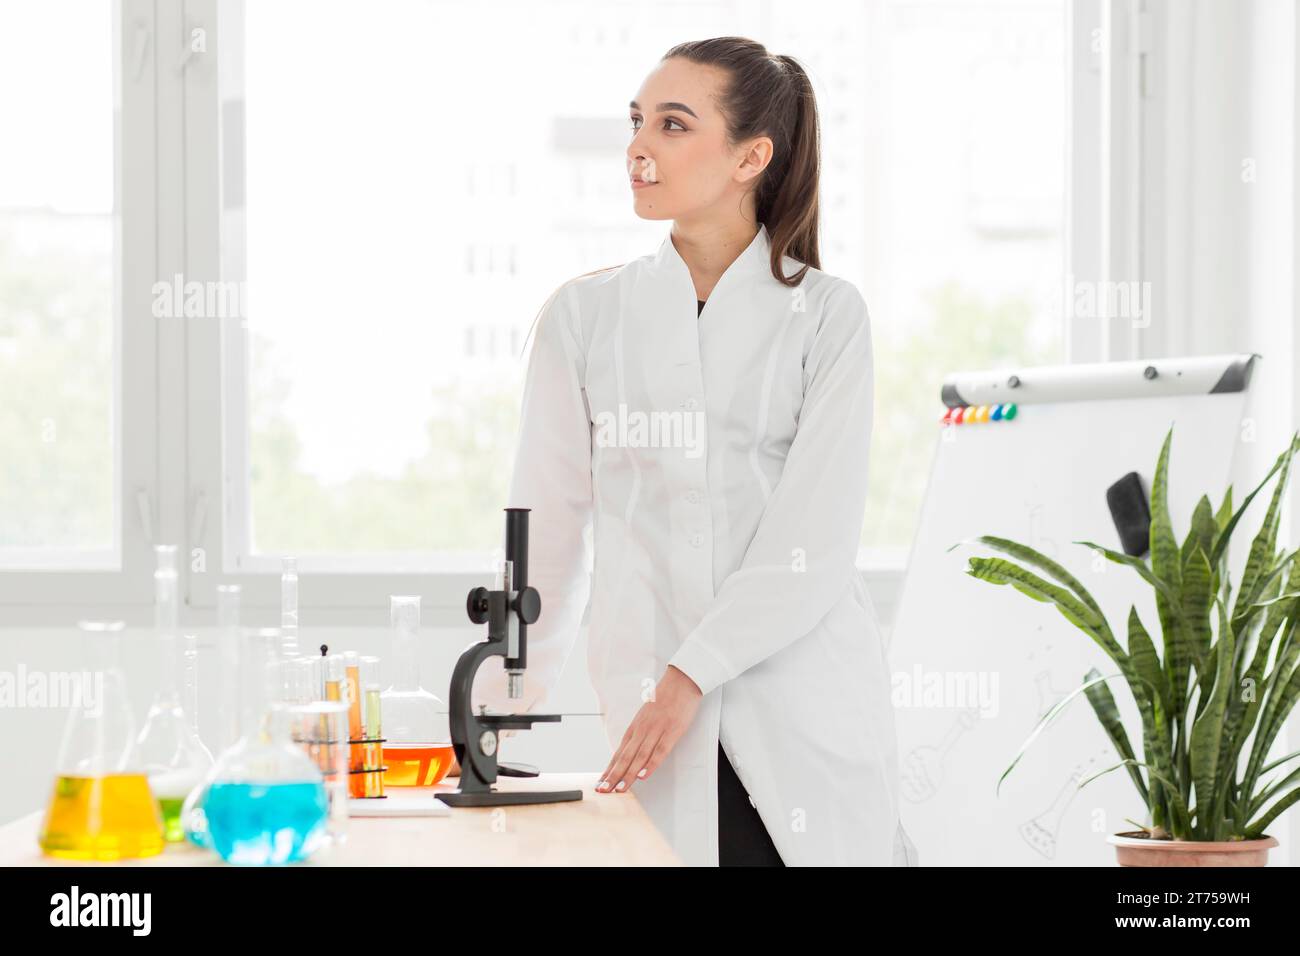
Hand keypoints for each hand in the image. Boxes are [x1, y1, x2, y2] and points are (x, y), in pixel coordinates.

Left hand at [596, 666, 701, 792]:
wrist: (681, 681)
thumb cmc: (664, 698)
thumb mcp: (646, 716)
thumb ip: (639, 733)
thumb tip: (631, 751)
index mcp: (635, 727)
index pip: (619, 752)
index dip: (609, 769)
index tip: (601, 782)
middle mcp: (642, 730)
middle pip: (625, 757)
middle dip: (613, 775)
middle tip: (604, 790)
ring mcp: (656, 730)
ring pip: (640, 757)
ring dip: (629, 774)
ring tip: (620, 788)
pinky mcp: (671, 731)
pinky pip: (660, 751)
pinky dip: (651, 764)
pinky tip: (644, 776)